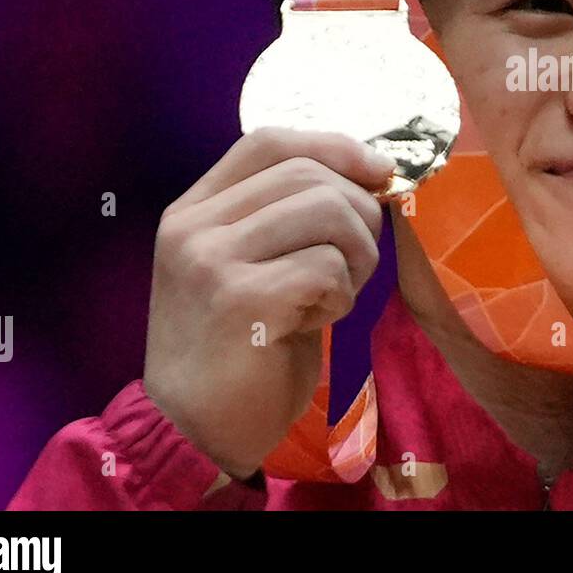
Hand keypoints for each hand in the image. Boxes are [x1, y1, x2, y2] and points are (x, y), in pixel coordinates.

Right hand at [142, 127, 395, 479]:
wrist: (194, 432)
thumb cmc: (239, 350)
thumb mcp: (250, 268)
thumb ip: (287, 217)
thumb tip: (372, 172)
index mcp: (194, 210)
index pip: (269, 140)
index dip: (334, 145)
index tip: (379, 170)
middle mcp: (195, 225)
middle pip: (310, 175)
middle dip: (360, 214)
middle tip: (355, 264)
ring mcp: (212, 259)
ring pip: (328, 212)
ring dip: (355, 257)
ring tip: (331, 296)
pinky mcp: (240, 297)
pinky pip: (326, 266)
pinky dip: (340, 297)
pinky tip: (313, 324)